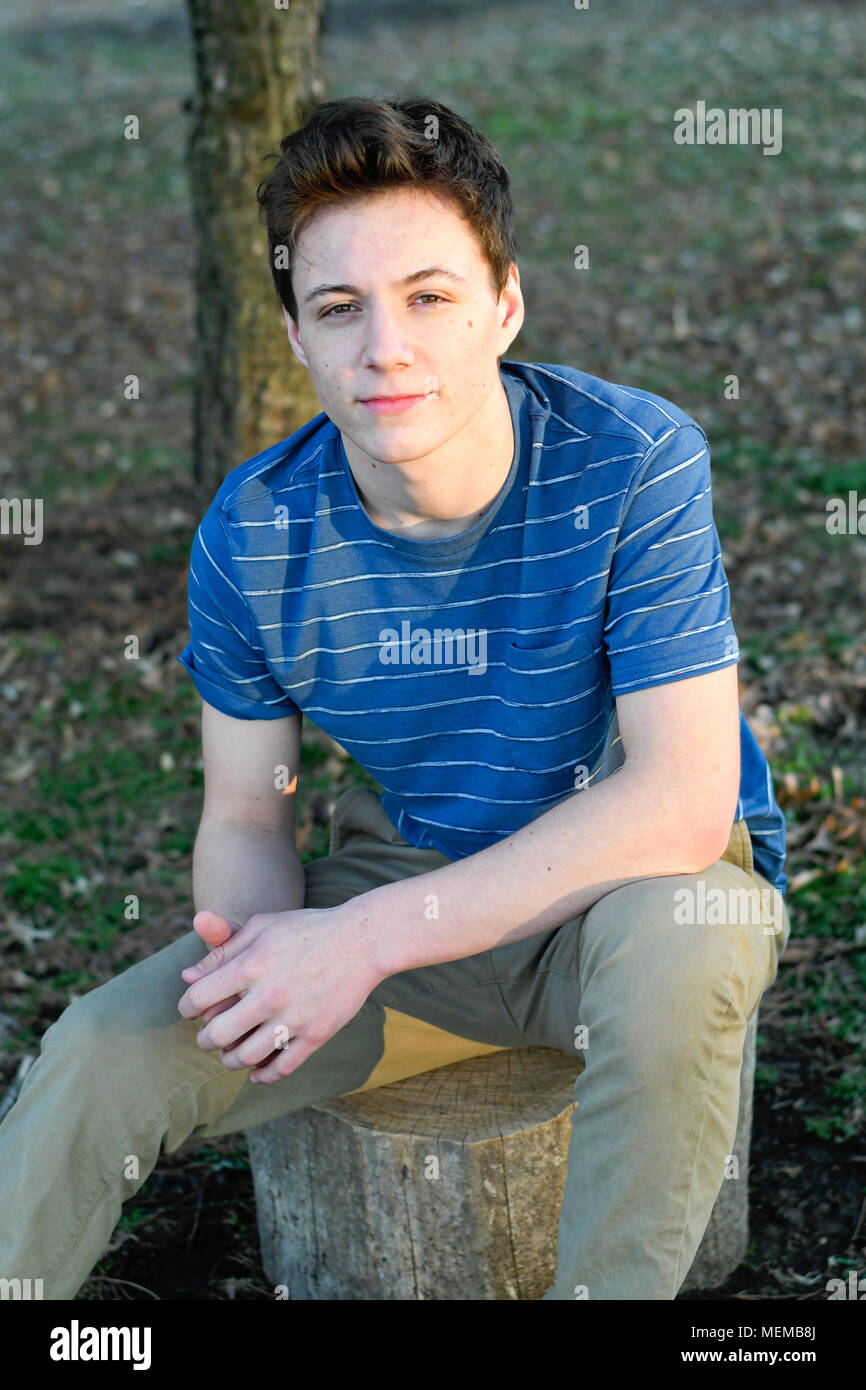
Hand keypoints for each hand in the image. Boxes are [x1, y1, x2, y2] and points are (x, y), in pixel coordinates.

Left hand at [177, 904, 382, 1084]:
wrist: (362, 940)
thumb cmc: (307, 928)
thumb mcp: (263, 925)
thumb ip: (223, 949)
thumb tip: (187, 977)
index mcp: (252, 964)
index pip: (198, 998)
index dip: (187, 1007)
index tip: (192, 1010)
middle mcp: (270, 994)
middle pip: (217, 1035)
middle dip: (205, 1039)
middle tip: (208, 1036)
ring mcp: (295, 1018)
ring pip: (245, 1058)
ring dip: (229, 1061)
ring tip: (229, 1053)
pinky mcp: (317, 1035)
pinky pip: (282, 1068)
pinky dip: (262, 1076)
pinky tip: (256, 1072)